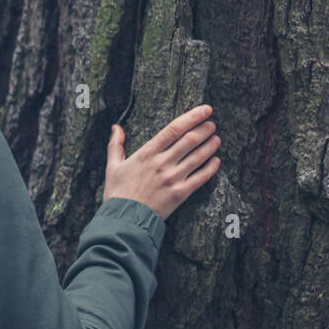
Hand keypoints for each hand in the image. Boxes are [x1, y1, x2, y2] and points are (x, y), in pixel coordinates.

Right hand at [103, 104, 220, 220]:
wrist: (124, 219)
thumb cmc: (117, 192)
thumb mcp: (112, 166)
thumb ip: (115, 145)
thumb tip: (116, 127)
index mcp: (146, 153)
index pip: (174, 129)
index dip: (192, 117)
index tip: (205, 110)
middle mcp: (162, 163)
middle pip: (190, 140)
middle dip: (204, 129)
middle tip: (212, 124)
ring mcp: (173, 178)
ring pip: (198, 157)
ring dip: (210, 146)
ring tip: (216, 139)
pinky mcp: (180, 193)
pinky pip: (201, 177)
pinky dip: (211, 167)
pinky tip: (216, 160)